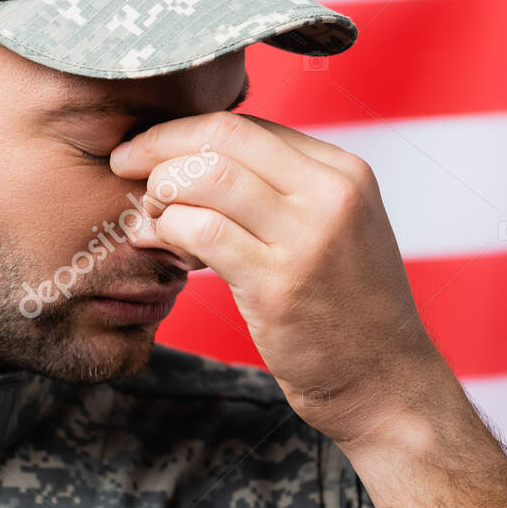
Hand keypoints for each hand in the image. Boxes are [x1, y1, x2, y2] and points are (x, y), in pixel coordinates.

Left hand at [110, 111, 451, 448]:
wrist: (383, 382)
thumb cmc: (346, 308)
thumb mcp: (336, 229)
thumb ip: (283, 191)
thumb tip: (198, 161)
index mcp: (344, 172)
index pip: (246, 125)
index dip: (183, 131)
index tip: (147, 148)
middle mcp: (330, 194)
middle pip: (222, 138)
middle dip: (158, 146)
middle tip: (124, 166)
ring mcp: (306, 239)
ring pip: (205, 178)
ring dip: (159, 191)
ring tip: (147, 216)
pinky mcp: (277, 284)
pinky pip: (201, 232)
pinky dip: (165, 230)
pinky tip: (154, 241)